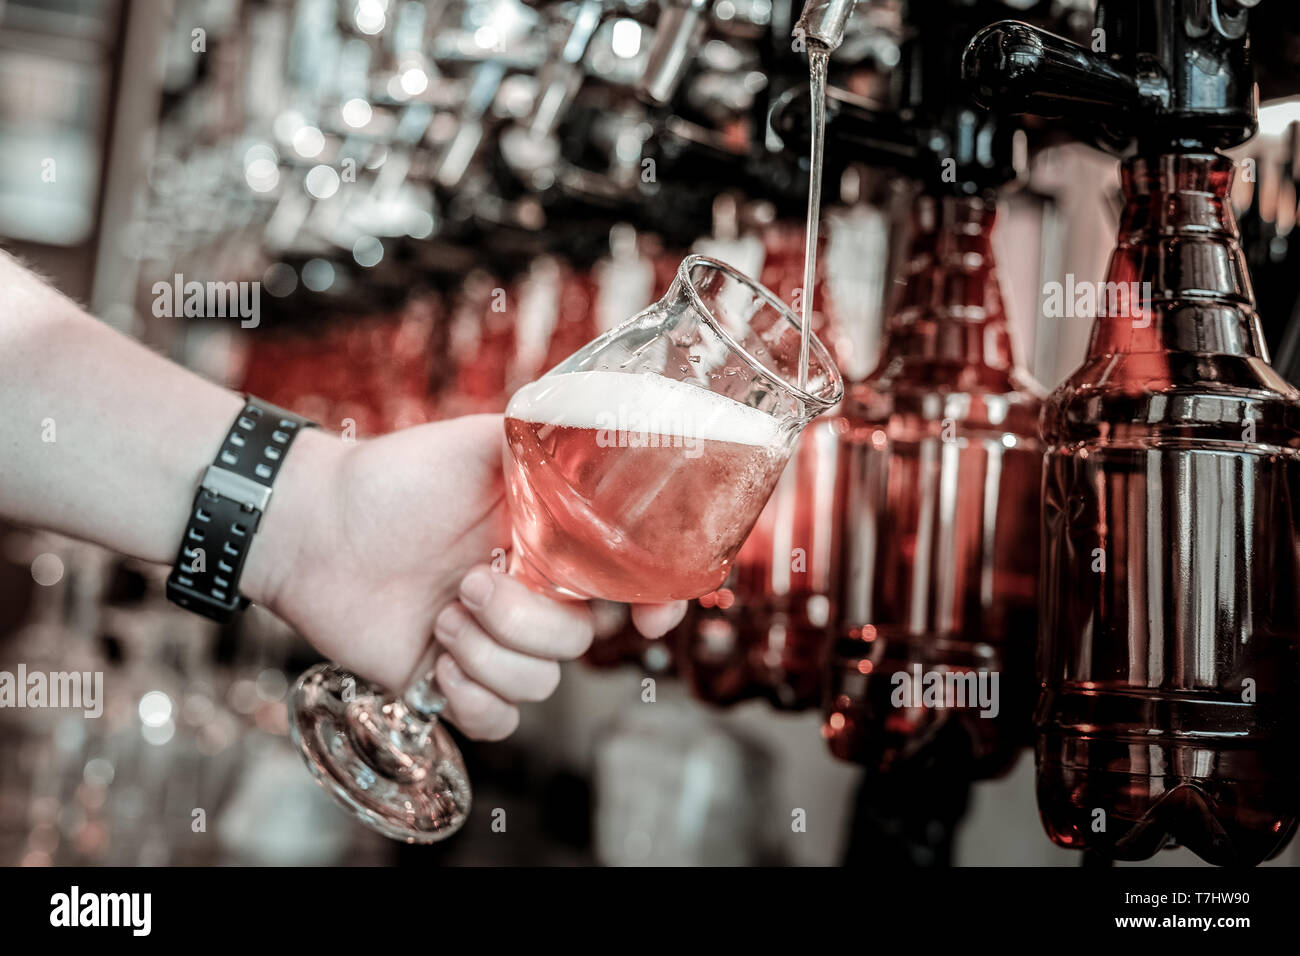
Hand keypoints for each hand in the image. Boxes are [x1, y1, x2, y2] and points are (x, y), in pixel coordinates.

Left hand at [243, 413, 685, 740]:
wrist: (315, 525)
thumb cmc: (394, 477)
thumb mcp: (480, 443)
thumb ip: (543, 439)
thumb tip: (598, 426)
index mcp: (552, 546)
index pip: (630, 585)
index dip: (655, 605)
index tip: (649, 616)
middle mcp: (530, 597)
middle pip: (581, 642)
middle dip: (525, 620)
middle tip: (469, 582)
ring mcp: (490, 644)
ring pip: (541, 685)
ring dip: (489, 655)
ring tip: (441, 616)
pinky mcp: (449, 683)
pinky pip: (498, 723)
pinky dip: (473, 702)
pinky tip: (436, 666)